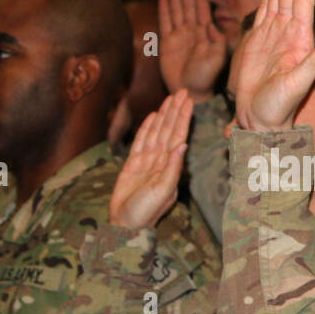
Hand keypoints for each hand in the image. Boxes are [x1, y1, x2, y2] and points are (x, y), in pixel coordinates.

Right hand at [109, 89, 191, 227]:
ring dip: (164, 115)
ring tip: (170, 98)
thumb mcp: (163, 191)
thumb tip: (183, 145)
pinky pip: (141, 141)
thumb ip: (173, 168)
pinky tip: (153, 116)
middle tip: (182, 91)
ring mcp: (146, 161)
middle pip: (169, 129)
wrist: (125, 223)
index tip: (189, 101)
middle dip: (176, 110)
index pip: (178, 136)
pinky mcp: (133, 164)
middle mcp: (160, 160)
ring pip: (156, 132)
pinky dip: (147, 128)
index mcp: (170, 165)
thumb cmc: (146, 210)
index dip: (183, 118)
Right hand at [158, 0, 226, 101]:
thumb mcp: (217, 57)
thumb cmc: (206, 77)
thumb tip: (210, 23)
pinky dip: (164, 10)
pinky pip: (165, 23)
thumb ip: (217, 39)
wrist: (190, 92)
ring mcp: (179, 36)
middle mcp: (192, 31)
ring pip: (176, 10)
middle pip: (188, 5)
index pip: (202, 8)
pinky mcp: (167, 43)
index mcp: (206, 33)